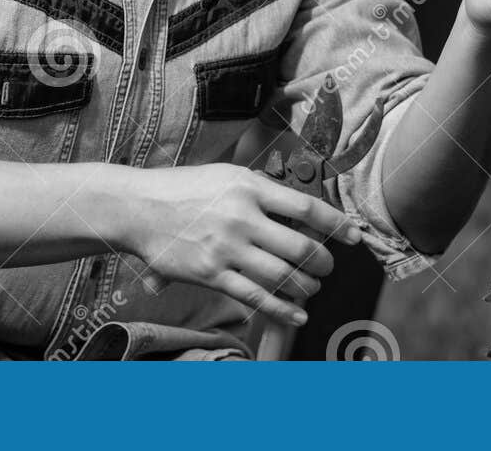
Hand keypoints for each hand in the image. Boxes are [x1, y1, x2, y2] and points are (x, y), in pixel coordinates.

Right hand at [124, 163, 362, 326]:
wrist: (136, 207)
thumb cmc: (183, 189)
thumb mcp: (225, 175)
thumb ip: (260, 190)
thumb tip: (297, 209)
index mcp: (248, 187)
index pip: (306, 208)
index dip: (337, 224)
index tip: (354, 236)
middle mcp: (241, 216)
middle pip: (301, 246)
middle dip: (322, 262)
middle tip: (326, 267)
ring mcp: (226, 247)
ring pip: (283, 275)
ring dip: (305, 286)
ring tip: (310, 287)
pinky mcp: (211, 274)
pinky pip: (256, 297)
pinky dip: (283, 309)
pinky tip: (296, 313)